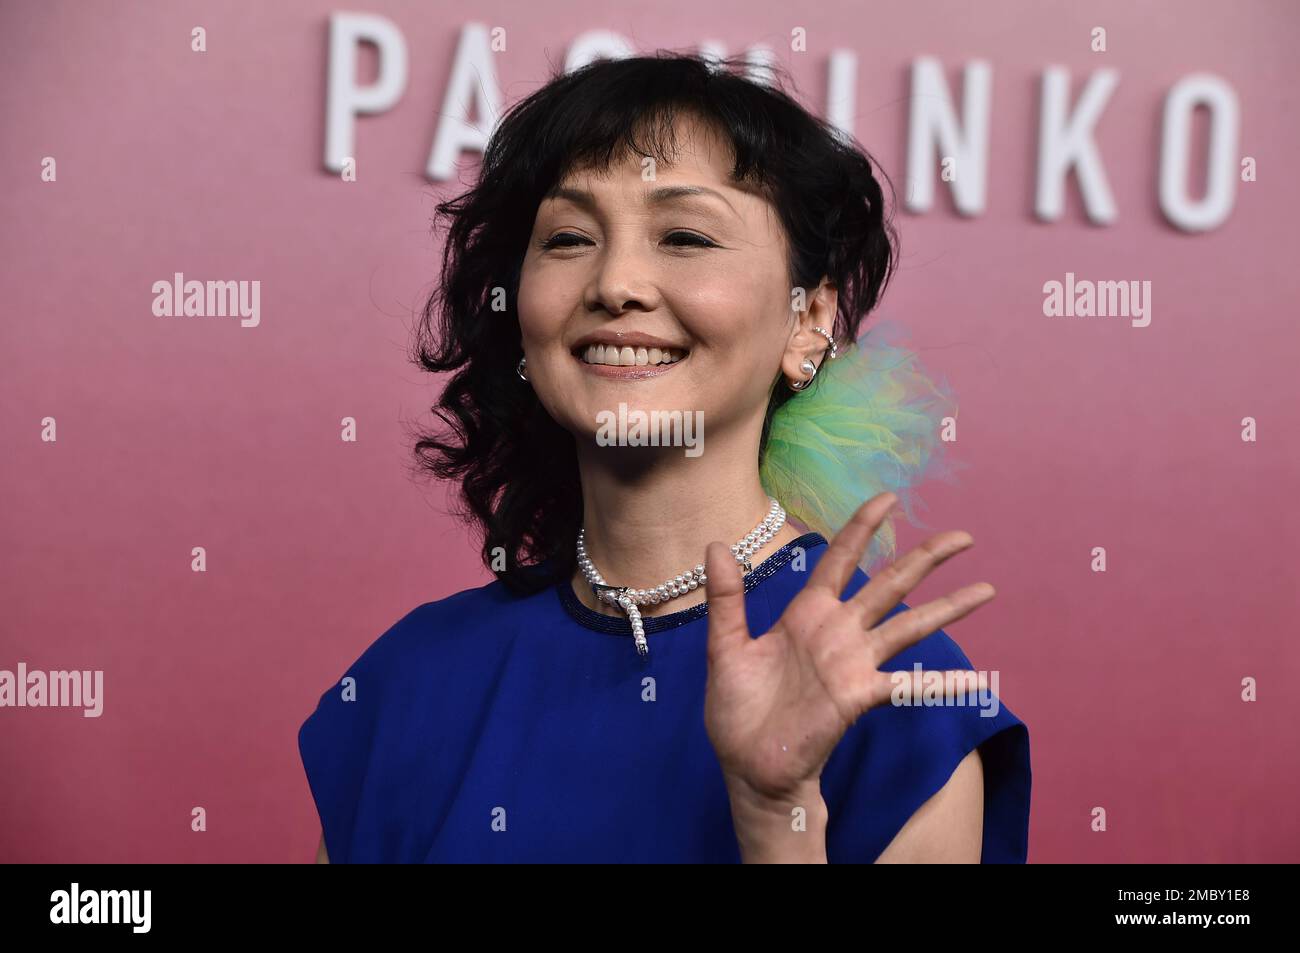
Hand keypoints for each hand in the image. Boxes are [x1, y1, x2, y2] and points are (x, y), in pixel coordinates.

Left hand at [703, 491, 995, 809]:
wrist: (749, 765)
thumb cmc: (738, 708)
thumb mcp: (725, 646)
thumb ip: (726, 597)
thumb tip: (716, 545)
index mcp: (807, 614)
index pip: (840, 559)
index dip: (863, 527)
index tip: (890, 498)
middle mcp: (838, 632)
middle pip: (890, 583)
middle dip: (925, 557)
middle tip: (963, 535)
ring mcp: (853, 663)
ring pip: (909, 626)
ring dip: (947, 608)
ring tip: (985, 589)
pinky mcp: (858, 696)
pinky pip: (906, 685)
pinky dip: (939, 683)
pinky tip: (974, 679)